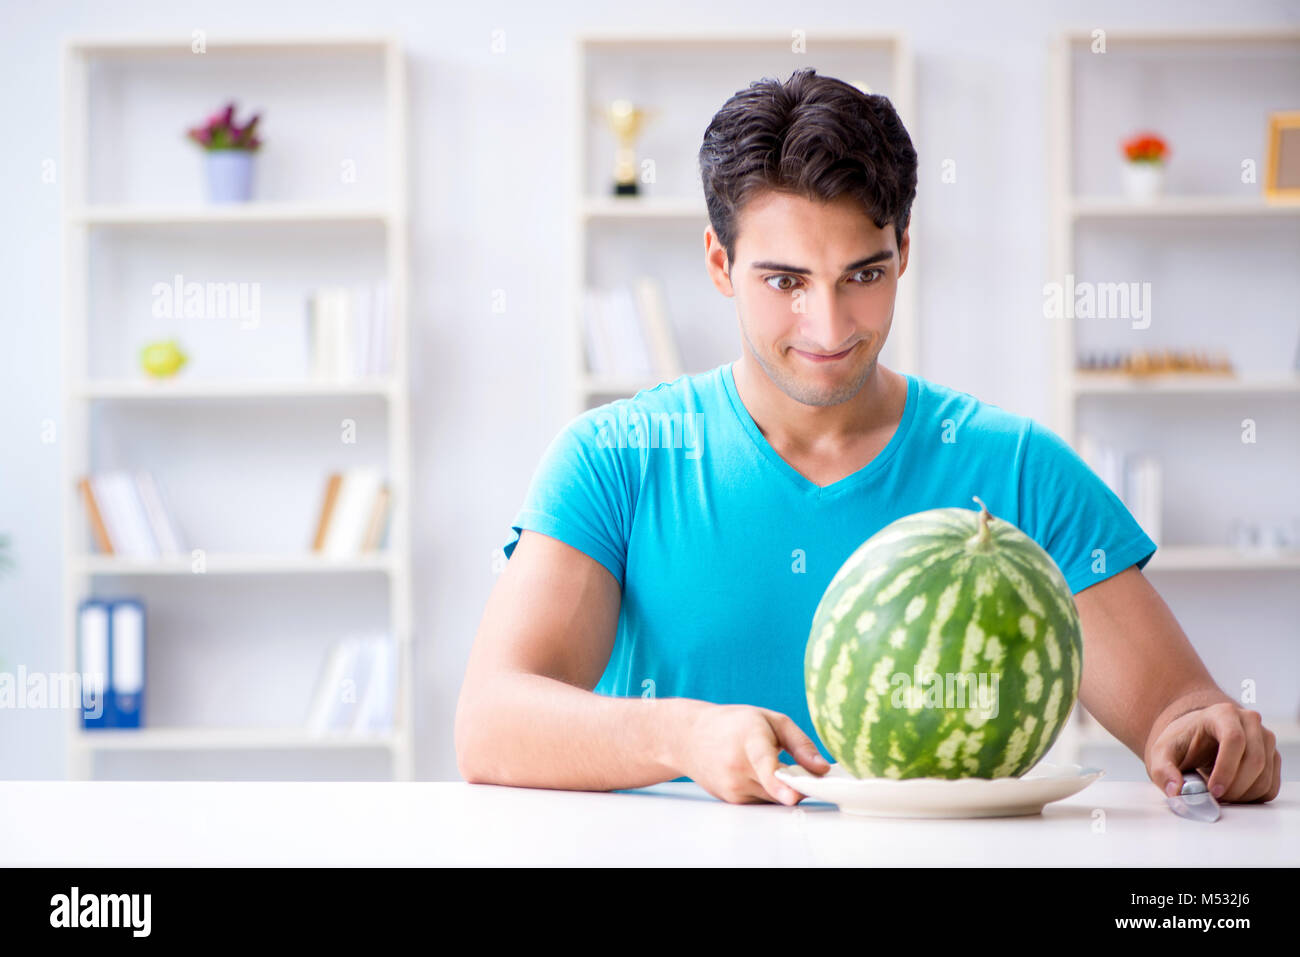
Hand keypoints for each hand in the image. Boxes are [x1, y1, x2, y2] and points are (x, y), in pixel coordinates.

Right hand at [676, 703, 829, 804]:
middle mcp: (737, 766)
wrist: (689, 737)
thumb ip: (800, 744)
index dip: (779, 782)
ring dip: (782, 787)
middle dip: (797, 783)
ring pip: (773, 797)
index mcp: (749, 738)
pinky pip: (761, 801)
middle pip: (780, 787)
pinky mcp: (730, 800)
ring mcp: (732, 786)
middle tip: (799, 768)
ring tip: (769, 764)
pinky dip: (767, 791)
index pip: (765, 764)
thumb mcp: (771, 720)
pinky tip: (755, 773)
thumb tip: (823, 769)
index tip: (791, 796)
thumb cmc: (734, 724)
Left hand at [1145, 702, 1280, 802]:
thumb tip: (1176, 790)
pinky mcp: (1273, 758)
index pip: (1234, 739)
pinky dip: (1253, 798)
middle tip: (1215, 798)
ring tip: (1220, 795)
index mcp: (1222, 714)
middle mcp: (1249, 722)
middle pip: (1254, 760)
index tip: (1213, 790)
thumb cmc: (1182, 743)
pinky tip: (1232, 794)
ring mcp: (1265, 739)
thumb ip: (1163, 770)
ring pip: (1265, 776)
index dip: (1226, 769)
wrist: (1197, 737)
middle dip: (1235, 787)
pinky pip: (1271, 786)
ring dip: (1243, 795)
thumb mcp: (1163, 753)